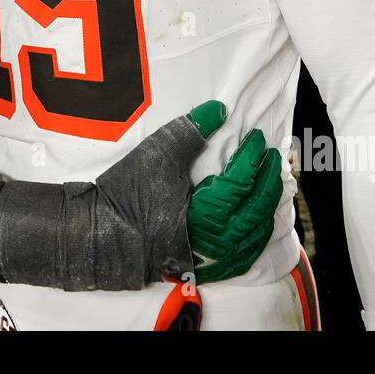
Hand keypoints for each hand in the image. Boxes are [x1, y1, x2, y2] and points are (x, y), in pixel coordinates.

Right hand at [0, 101, 276, 290]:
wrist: (102, 232)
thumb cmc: (128, 192)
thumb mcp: (158, 154)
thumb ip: (191, 130)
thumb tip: (219, 109)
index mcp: (207, 211)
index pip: (243, 181)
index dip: (253, 157)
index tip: (256, 138)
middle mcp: (215, 238)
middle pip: (256, 209)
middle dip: (268, 180)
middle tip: (272, 156)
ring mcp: (211, 256)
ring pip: (254, 234)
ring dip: (268, 208)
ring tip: (272, 184)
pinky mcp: (203, 265)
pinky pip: (243, 256)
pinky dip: (257, 238)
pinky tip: (260, 224)